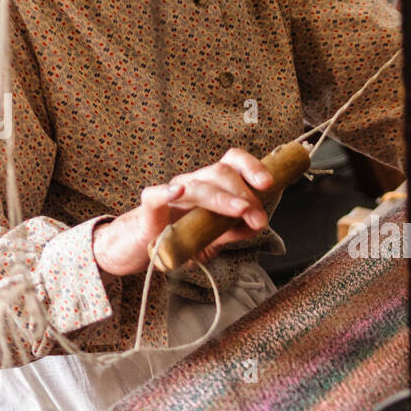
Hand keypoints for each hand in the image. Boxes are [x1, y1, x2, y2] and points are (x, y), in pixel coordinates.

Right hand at [92, 148, 273, 277]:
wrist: (141, 248)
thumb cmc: (179, 236)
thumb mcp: (213, 236)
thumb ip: (233, 229)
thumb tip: (256, 224)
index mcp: (211, 185)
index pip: (233, 163)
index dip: (252, 168)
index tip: (269, 184)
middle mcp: (194, 183)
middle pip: (220, 173)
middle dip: (244, 194)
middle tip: (258, 218)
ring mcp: (170, 194)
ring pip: (197, 186)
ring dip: (222, 198)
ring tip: (240, 211)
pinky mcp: (148, 209)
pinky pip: (155, 196)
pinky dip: (166, 193)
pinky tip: (177, 193)